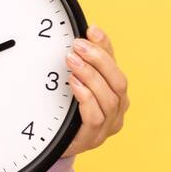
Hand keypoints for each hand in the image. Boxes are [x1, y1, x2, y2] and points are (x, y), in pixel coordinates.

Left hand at [61, 25, 130, 158]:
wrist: (51, 142)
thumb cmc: (64, 108)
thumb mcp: (74, 81)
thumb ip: (81, 62)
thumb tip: (83, 34)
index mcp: (116, 92)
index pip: (115, 65)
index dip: (106, 46)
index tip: (91, 30)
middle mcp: (118, 109)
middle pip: (119, 81)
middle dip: (99, 59)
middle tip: (78, 45)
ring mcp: (108, 126)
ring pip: (110, 99)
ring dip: (91, 76)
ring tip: (72, 62)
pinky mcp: (92, 138)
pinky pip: (96, 117)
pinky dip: (86, 98)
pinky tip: (74, 85)